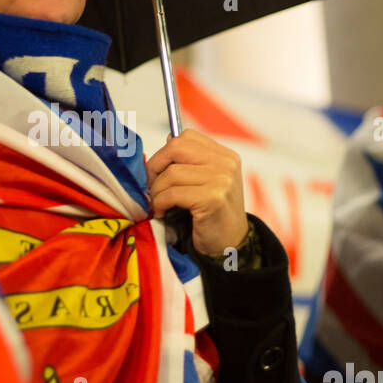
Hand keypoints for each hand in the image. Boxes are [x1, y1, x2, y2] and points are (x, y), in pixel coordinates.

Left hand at [145, 128, 248, 255]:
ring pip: (171, 173)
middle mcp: (226, 164)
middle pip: (176, 148)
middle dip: (155, 167)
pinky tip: (162, 212)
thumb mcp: (206, 183)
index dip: (164, 152)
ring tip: (158, 204)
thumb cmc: (213, 215)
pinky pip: (172, 193)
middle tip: (151, 186)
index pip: (185, 137)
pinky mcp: (212, 199)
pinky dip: (160, 203)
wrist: (231, 246)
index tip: (157, 171)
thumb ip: (189, 165)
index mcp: (225, 156)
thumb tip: (157, 154)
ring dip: (156, 191)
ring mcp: (221, 180)